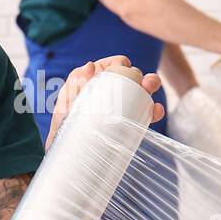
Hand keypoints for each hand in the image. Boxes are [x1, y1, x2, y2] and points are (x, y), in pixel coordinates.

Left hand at [45, 55, 163, 149]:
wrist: (72, 157)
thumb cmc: (64, 128)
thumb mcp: (64, 106)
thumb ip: (74, 86)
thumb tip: (89, 66)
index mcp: (97, 81)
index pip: (113, 65)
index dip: (121, 62)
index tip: (124, 67)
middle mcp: (113, 91)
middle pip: (133, 77)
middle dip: (143, 76)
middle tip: (145, 84)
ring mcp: (124, 107)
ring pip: (143, 92)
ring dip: (152, 86)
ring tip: (150, 91)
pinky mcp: (131, 123)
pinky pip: (146, 114)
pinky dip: (155, 110)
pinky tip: (156, 111)